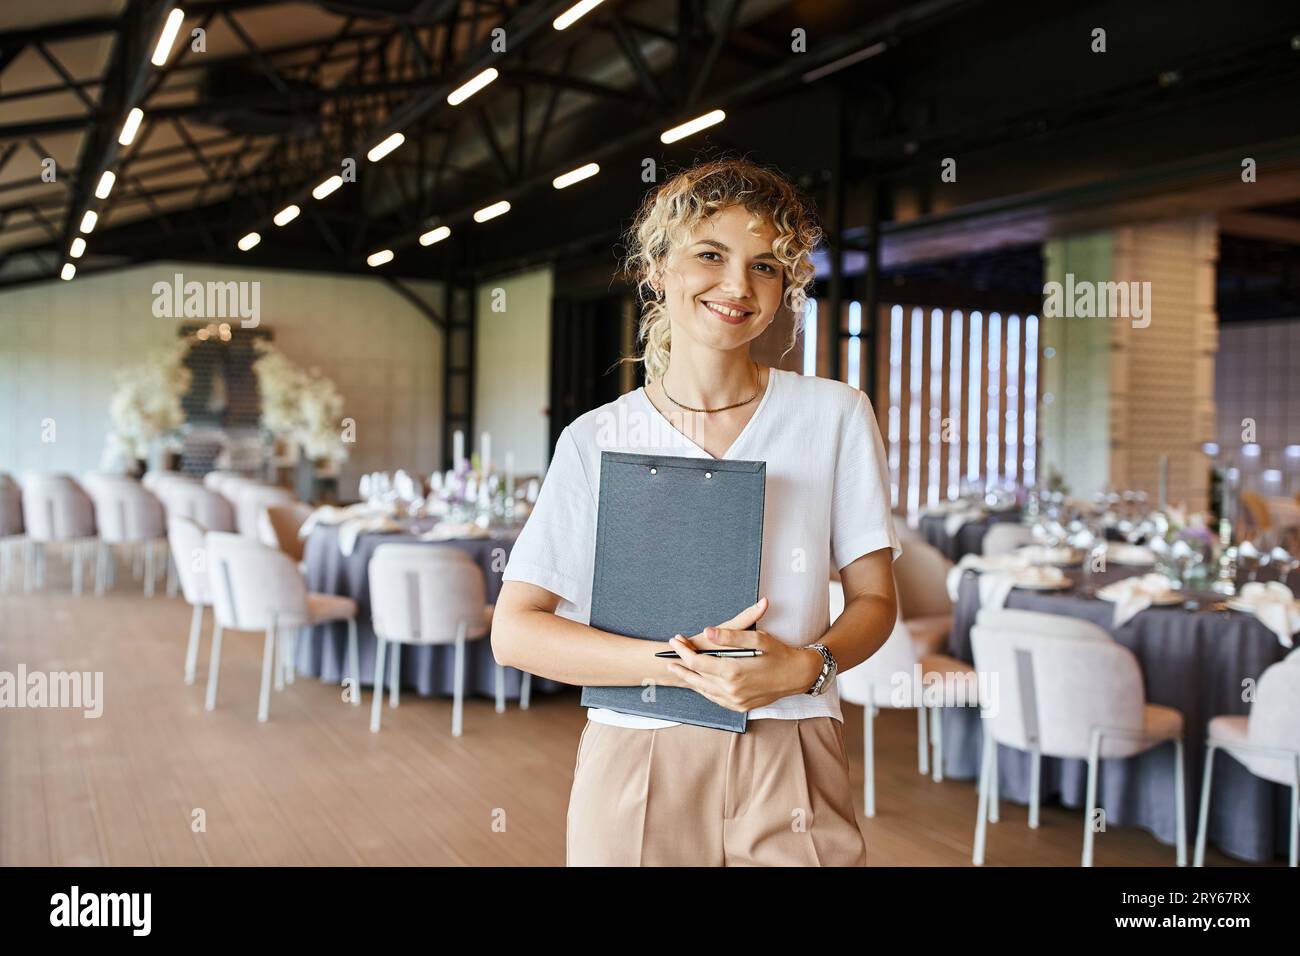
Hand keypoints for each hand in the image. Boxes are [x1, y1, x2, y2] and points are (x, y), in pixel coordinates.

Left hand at [662, 597, 823, 711]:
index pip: (697, 662)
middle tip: (668, 655)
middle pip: (697, 677)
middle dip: (681, 664)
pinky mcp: (740, 706)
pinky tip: (699, 682)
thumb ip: (729, 636)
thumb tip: (707, 632)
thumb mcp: (756, 639)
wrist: (798, 676)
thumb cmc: (779, 653)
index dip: (683, 651)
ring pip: (704, 690)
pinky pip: (715, 699)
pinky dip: (704, 690)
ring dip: (689, 678)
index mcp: (733, 672)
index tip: (674, 640)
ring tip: (676, 668)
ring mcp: (736, 701)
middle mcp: (732, 690)